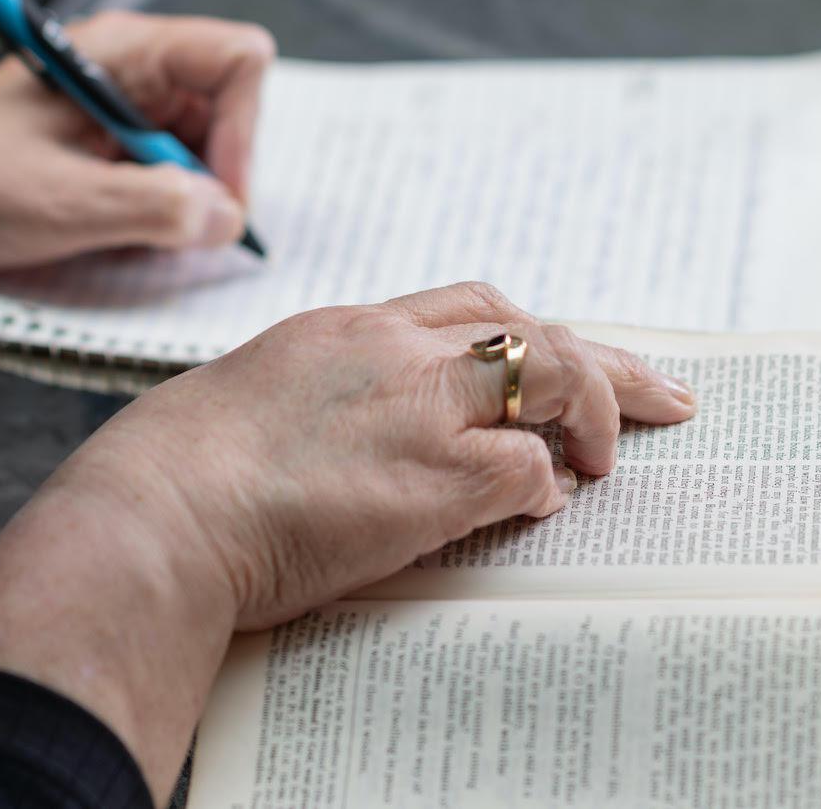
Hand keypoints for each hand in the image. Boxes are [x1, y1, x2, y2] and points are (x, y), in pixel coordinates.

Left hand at [0, 10, 274, 284]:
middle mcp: (127, 68)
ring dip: (182, 198)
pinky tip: (114, 235)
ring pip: (197, 147)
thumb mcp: (66, 204)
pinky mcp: (100, 145)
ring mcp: (114, 106)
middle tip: (183, 231)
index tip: (219, 199)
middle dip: (216, 173)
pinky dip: (154, 209)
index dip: (244, 131)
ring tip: (135, 235)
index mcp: (123, 52)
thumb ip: (157, 207)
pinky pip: (161, 172)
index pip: (237, 61)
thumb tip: (229, 217)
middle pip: (225, 106)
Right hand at [0, 281, 695, 798]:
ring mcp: (419, 408)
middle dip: (602, 362)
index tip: (558, 354)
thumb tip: (352, 446)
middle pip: (527, 328)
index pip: (461, 307)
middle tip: (661, 394)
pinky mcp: (438, 476)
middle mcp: (391, 351)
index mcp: (344, 331)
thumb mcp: (251, 403)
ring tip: (612, 458)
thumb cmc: (176, 475)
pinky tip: (542, 509)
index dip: (522, 334)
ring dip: (596, 415)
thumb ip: (317, 404)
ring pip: (552, 375)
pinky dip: (546, 489)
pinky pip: (528, 472)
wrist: (158, 512)